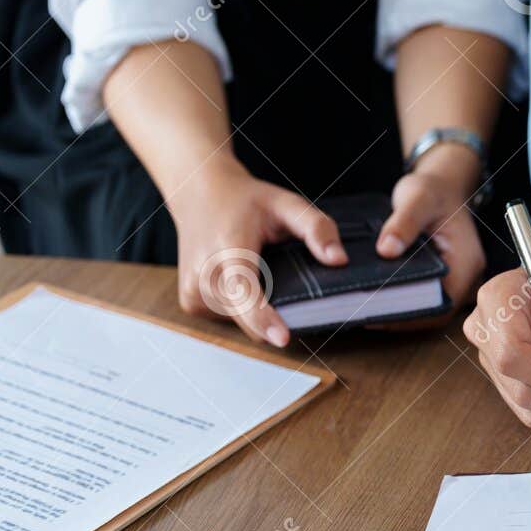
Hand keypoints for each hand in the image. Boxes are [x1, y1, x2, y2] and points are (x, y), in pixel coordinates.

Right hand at [171, 162, 344, 346]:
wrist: (197, 192)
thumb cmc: (246, 201)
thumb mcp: (286, 203)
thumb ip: (316, 227)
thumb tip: (339, 260)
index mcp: (228, 247)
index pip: (242, 287)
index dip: (261, 316)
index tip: (282, 337)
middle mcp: (204, 272)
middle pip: (247, 315)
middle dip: (273, 315)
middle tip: (283, 282)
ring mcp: (192, 290)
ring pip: (240, 322)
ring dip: (256, 310)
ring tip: (258, 273)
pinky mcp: (190, 301)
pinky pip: (228, 318)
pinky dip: (241, 307)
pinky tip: (242, 280)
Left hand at [377, 142, 486, 319]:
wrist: (442, 184)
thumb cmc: (434, 190)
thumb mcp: (418, 197)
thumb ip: (403, 223)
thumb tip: (386, 251)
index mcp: (465, 261)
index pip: (443, 303)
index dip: (413, 315)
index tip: (381, 315)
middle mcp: (464, 275)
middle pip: (435, 310)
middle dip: (403, 317)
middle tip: (366, 316)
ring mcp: (453, 278)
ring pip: (429, 306)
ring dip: (401, 311)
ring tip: (366, 310)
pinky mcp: (440, 277)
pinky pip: (423, 296)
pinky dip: (401, 299)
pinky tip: (377, 297)